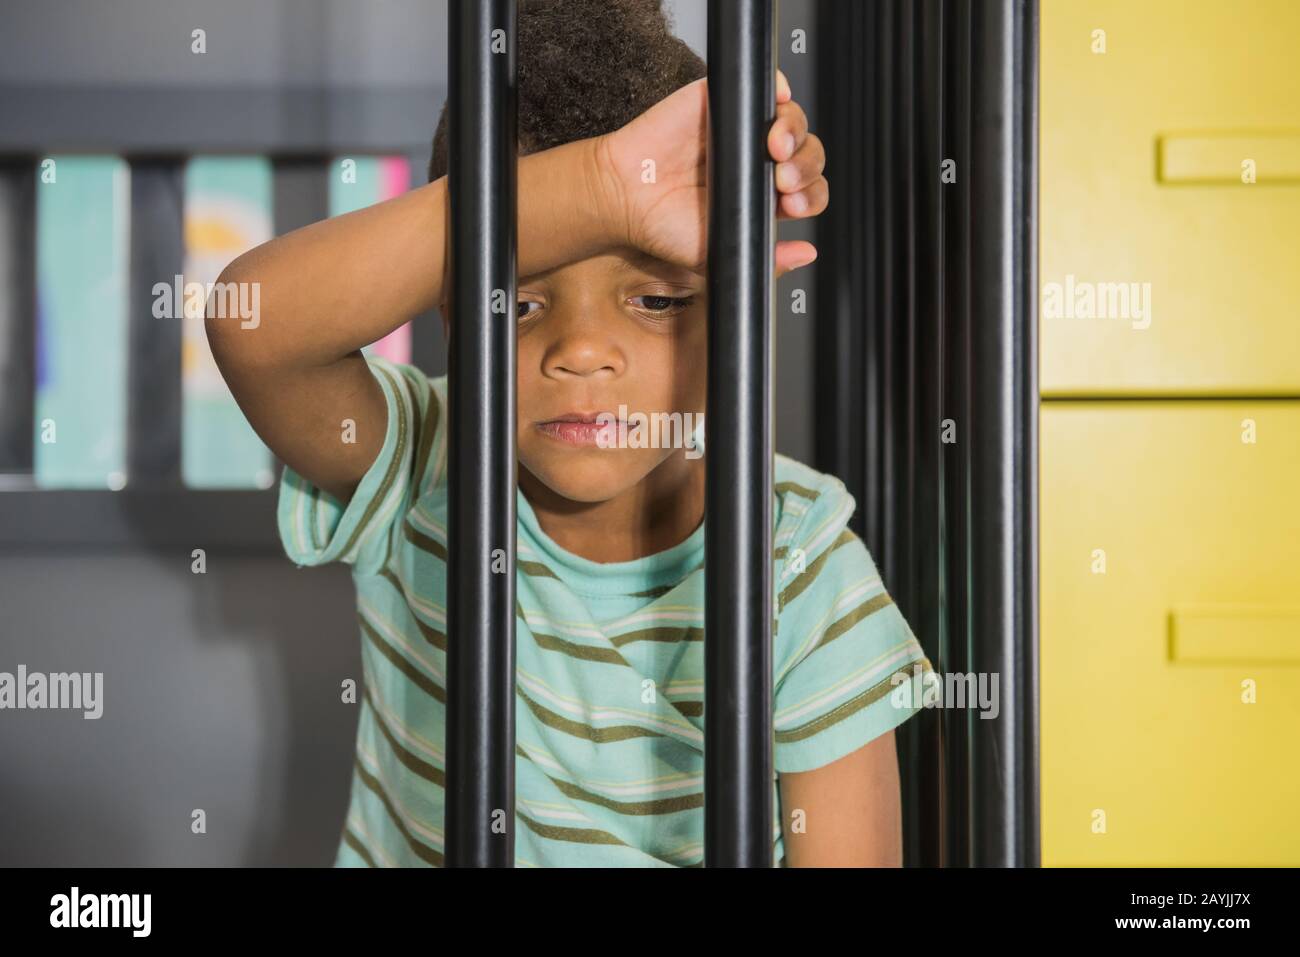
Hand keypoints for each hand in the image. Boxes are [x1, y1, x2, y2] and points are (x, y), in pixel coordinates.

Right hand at [594, 69, 826, 277]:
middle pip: (806, 154)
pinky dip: (776, 88)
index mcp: (763, 195)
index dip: (809, 195)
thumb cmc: (664, 226)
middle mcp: (758, 161)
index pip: (807, 190)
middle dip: (805, 166)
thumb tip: (806, 254)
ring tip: (775, 148)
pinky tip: (773, 106)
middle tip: (783, 180)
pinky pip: (760, 85)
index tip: (791, 206)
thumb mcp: (718, 253)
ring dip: (795, 131)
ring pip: (791, 119)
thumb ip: (764, 258)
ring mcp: (743, 129)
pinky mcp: (722, 101)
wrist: (625, 196)